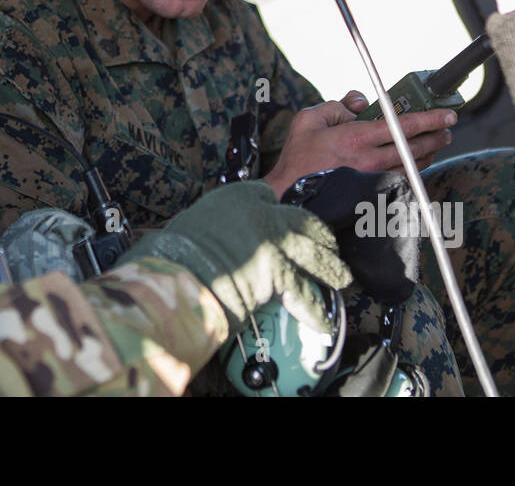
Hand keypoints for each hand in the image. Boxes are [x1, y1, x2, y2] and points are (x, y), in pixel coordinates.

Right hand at [119, 181, 350, 332]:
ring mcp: (274, 241)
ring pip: (314, 252)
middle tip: (330, 247)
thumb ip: (214, 225)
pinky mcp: (279, 272)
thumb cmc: (171, 252)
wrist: (174, 273)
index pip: (267, 195)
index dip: (276, 212)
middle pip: (303, 220)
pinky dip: (315, 309)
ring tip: (342, 279)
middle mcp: (261, 212)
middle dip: (320, 236)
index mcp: (236, 195)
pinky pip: (304, 292)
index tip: (281, 225)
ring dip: (331, 268)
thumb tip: (217, 241)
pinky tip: (323, 320)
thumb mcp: (193, 223)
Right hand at [263, 93, 455, 197]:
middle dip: (436, 136)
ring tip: (436, 143)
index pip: (403, 125)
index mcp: (356, 138)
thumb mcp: (308, 119)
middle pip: (415, 147)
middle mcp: (370, 160)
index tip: (447, 114)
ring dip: (429, 153)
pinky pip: (402, 180)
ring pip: (412, 166)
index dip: (430, 118)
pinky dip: (413, 170)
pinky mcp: (371, 194)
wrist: (290, 195)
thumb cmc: (298, 158)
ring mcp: (372, 180)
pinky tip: (415, 164)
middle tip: (447, 128)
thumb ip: (336, 105)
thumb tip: (360, 102)